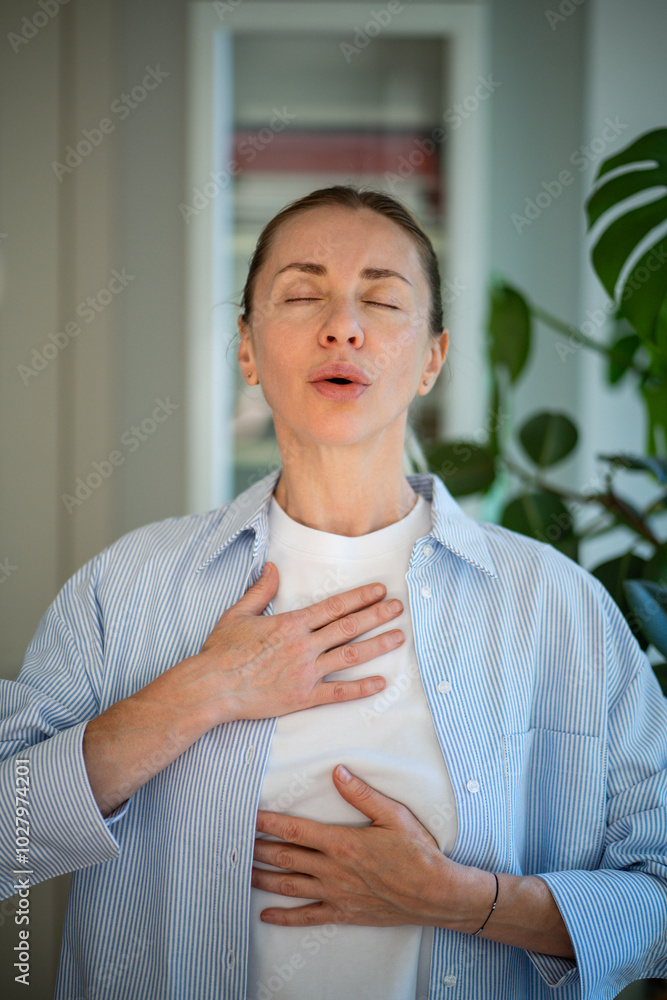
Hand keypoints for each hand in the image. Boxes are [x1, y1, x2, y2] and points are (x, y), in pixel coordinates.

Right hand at [194, 562, 403, 724]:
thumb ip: (260, 590)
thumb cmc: (222, 651)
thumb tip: (273, 567)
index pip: (334, 606)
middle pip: (349, 627)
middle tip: (399, 608)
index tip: (379, 590)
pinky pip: (337, 693)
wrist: (212, 687)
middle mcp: (303, 645)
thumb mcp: (239, 614)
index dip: (360, 597)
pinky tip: (380, 683)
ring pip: (350, 656)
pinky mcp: (302, 697)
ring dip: (377, 646)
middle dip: (377, 615)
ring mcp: (305, 672)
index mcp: (291, 624)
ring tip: (398, 637)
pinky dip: (360, 688)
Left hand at [252, 765, 472, 928]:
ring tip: (241, 872)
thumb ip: (362, 795)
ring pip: (290, 886)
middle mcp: (333, 870)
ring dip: (263, 878)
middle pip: (286, 857)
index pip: (296, 830)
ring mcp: (336, 894)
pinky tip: (265, 915)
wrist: (435, 894)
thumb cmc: (417, 852)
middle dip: (258, 848)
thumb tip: (337, 772)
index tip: (249, 815)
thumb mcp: (394, 816)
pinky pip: (307, 917)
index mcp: (342, 842)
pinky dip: (284, 917)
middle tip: (234, 842)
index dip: (269, 822)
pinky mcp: (343, 913)